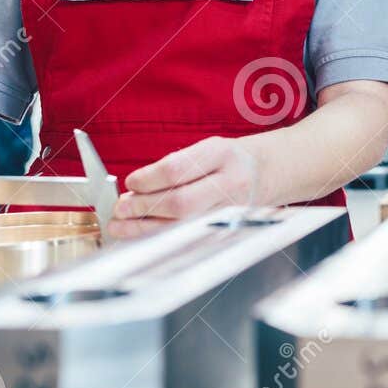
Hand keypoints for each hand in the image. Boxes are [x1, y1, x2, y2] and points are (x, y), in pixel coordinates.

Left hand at [110, 137, 264, 238]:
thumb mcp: (206, 149)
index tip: (131, 183)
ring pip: (182, 225)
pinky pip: (188, 237)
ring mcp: (230, 210)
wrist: (266, 173)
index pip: (177, 170)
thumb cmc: (228, 160)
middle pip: (180, 202)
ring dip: (145, 228)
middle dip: (144, 208)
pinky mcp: (226, 229)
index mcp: (221, 155)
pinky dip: (161, 238)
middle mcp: (229, 183)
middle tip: (121, 208)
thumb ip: (174, 166)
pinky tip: (143, 236)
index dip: (148, 180)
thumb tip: (135, 189)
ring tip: (122, 225)